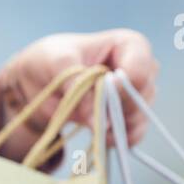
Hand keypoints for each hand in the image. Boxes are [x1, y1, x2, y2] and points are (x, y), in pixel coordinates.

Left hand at [0, 29, 158, 152]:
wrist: (41, 79)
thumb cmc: (51, 59)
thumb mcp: (57, 63)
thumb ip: (77, 85)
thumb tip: (98, 121)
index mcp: (128, 44)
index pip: (140, 70)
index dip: (122, 87)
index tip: (99, 94)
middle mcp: (140, 68)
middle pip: (142, 97)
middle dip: (115, 110)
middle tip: (88, 113)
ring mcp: (137, 94)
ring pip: (139, 117)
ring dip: (116, 127)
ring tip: (90, 125)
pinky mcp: (128, 117)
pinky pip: (133, 135)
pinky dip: (117, 139)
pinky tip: (99, 137)